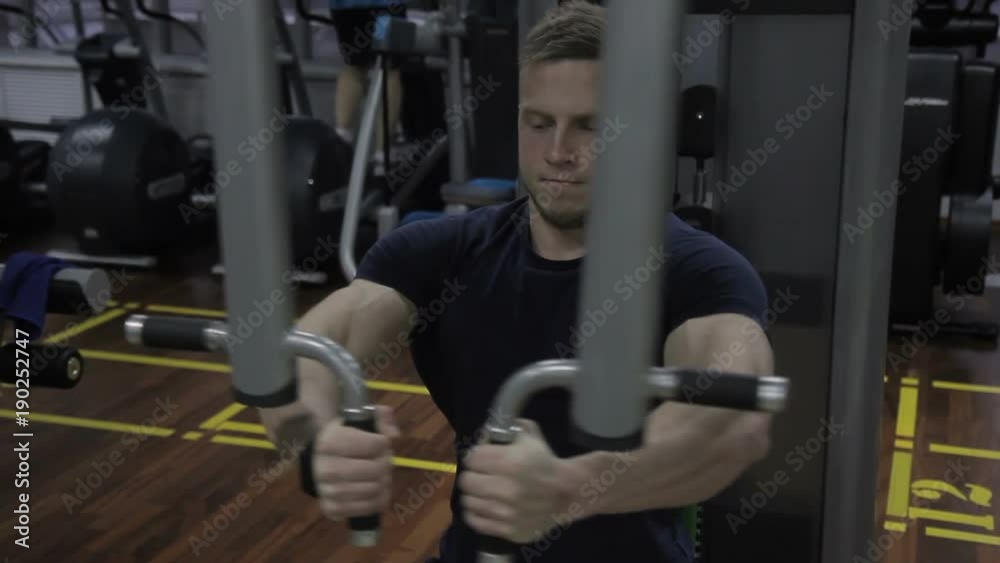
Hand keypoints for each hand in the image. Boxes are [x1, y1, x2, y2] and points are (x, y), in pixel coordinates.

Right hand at [313, 405, 399, 520]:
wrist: (320, 462)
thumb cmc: (344, 439)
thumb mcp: (359, 420)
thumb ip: (380, 417)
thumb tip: (394, 434)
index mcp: (330, 442)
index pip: (374, 445)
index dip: (384, 443)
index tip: (380, 442)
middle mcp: (325, 468)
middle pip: (376, 470)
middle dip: (386, 464)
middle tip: (383, 461)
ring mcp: (327, 491)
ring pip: (374, 490)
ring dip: (385, 482)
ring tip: (381, 475)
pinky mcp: (332, 509)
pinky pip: (367, 508)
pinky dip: (379, 500)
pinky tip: (378, 491)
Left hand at [459, 419, 575, 542]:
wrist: (568, 493)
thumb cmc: (546, 464)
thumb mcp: (531, 437)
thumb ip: (509, 427)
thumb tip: (487, 431)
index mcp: (509, 462)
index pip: (471, 458)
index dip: (475, 456)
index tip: (480, 459)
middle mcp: (505, 489)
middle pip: (466, 481)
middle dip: (473, 475)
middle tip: (481, 476)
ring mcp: (505, 512)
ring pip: (468, 502)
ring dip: (474, 495)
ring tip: (484, 492)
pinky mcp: (507, 530)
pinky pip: (476, 521)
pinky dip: (476, 513)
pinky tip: (485, 506)